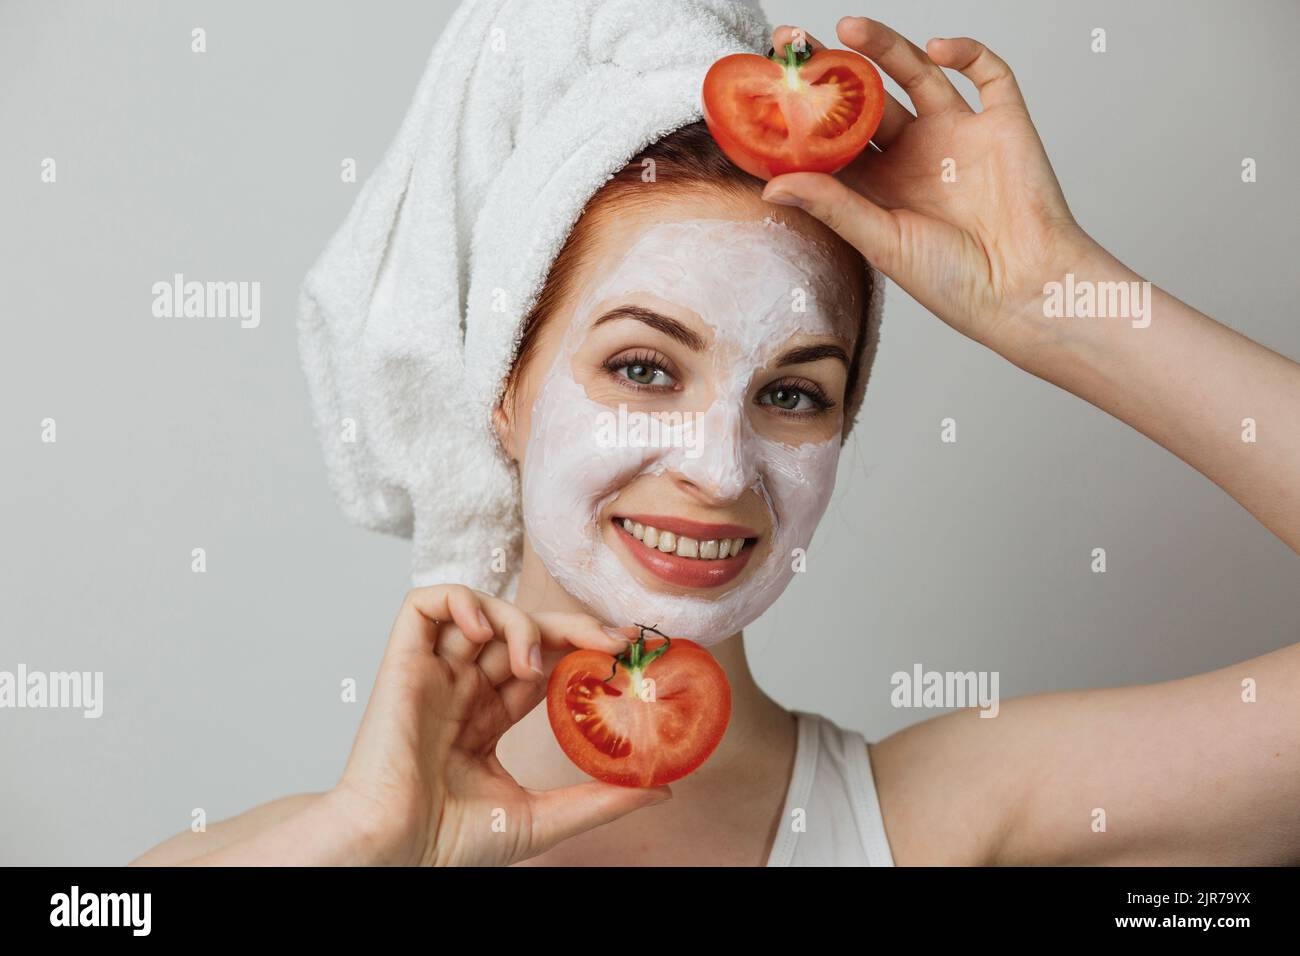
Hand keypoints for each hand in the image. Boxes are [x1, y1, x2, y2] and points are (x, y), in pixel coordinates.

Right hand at [331, 585, 670, 865]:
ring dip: (521, 622)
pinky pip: (427, 604)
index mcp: (487, 716)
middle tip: (612, 640)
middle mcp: (462, 687)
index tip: (626, 648)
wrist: (396, 847)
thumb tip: (662, 789)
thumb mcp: (542, 816)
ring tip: (534, 662)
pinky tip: (484, 630)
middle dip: (571, 626)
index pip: (544, 662)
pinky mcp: (403, 661)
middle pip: (523, 631)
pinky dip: (462, 602)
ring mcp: (434, 672)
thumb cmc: (450, 841)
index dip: (582, 648)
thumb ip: (600, 799)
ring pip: (484, 610)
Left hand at [763, 17, 1099, 369]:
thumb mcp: (881, 242)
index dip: (801, 113)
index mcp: (880, 187)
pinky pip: (987, 73)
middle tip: (793, 41)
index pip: (832, 138)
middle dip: (832, 69)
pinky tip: (935, 48)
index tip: (768, 88)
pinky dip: (965, 51)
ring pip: (915, 73)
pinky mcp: (1002, 123)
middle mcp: (915, 155)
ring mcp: (957, 134)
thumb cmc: (954, 281)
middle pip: (866, 99)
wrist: (1024, 289)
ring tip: (848, 28)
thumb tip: (771, 186)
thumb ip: (833, 205)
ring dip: (884, 46)